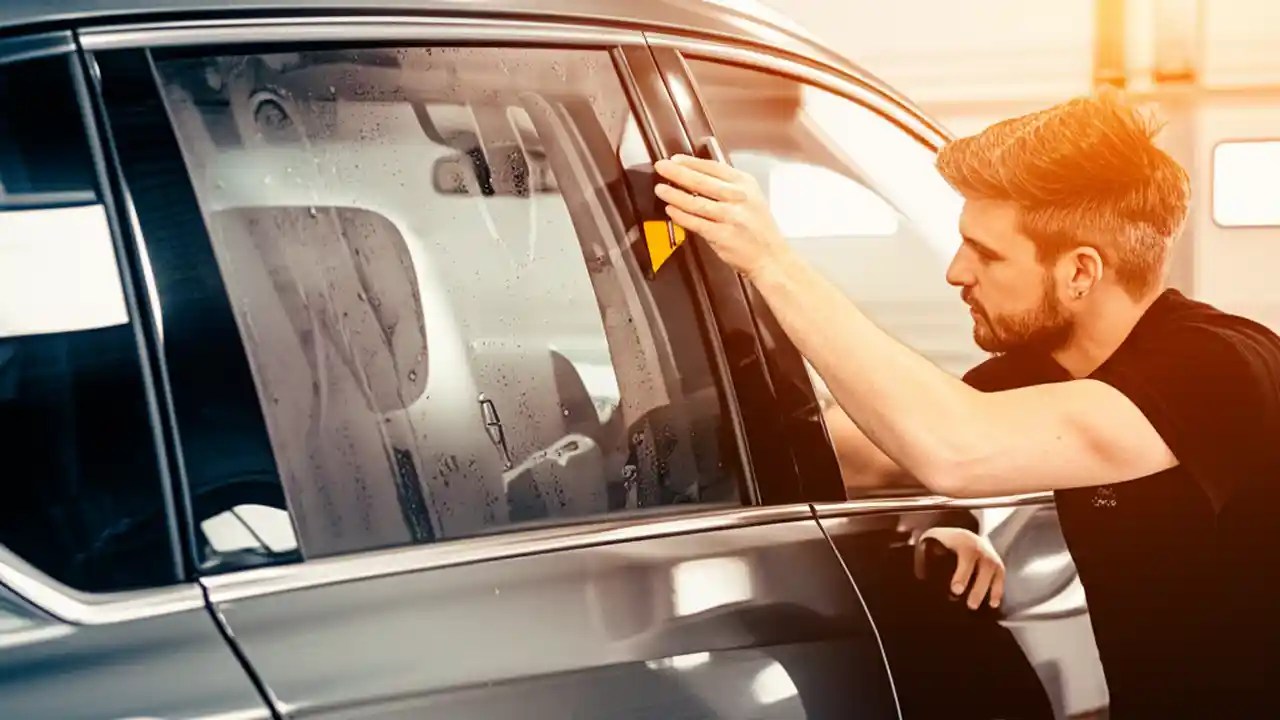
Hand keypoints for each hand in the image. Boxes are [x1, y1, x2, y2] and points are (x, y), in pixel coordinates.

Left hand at [653, 155, 790, 280]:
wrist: (771, 257)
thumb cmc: (759, 230)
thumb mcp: (751, 198)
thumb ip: (728, 187)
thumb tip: (695, 177)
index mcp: (745, 183)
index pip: (714, 167)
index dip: (691, 162)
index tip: (675, 159)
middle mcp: (739, 197)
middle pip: (701, 181)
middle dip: (677, 172)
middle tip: (661, 167)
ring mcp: (730, 217)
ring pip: (695, 202)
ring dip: (674, 194)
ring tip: (660, 189)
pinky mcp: (722, 235)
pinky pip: (695, 223)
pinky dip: (681, 216)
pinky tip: (671, 210)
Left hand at [914, 527, 1004, 609]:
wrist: (964, 535)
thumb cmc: (945, 543)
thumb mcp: (935, 541)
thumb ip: (927, 555)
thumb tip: (921, 576)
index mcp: (965, 543)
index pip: (967, 558)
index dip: (962, 575)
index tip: (956, 590)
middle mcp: (981, 549)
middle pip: (984, 568)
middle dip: (977, 588)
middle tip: (970, 605)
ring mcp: (992, 558)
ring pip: (994, 574)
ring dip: (989, 592)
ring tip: (977, 607)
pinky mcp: (999, 567)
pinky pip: (1001, 579)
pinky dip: (998, 592)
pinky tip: (993, 604)